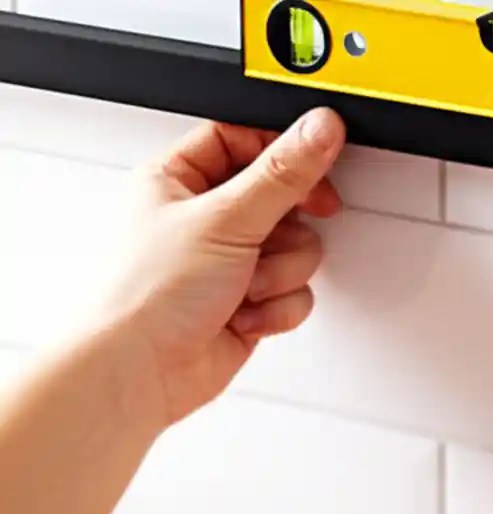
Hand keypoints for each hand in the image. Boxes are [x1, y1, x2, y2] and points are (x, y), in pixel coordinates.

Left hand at [98, 108, 346, 426]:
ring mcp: (228, 263)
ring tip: (247, 285)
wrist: (140, 372)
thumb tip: (319, 129)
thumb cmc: (147, 295)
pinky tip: (246, 313)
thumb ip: (283, 173)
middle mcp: (203, 219)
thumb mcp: (225, 218)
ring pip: (295, 248)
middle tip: (279, 232)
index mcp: (177, 180)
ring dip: (280, 272)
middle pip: (281, 198)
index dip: (282, 153)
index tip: (313, 166)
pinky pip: (294, 291)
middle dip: (285, 227)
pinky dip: (278, 306)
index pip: (243, 141)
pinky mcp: (248, 302)